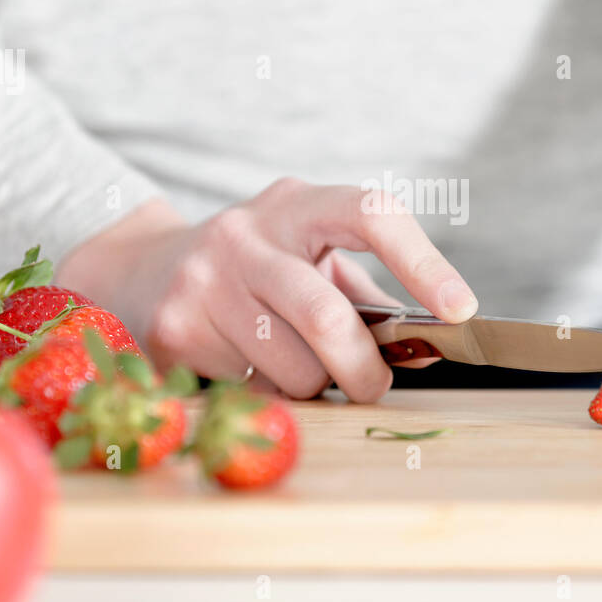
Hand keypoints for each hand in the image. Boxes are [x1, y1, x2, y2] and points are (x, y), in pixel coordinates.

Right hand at [55, 178, 476, 401]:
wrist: (142, 270)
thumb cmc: (255, 271)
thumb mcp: (309, 259)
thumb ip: (366, 298)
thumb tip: (428, 346)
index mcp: (297, 205)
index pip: (369, 214)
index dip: (422, 262)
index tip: (459, 309)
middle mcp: (246, 233)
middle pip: (326, 315)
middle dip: (362, 368)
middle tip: (371, 385)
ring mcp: (204, 280)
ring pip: (291, 366)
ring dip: (311, 386)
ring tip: (297, 368)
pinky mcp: (175, 329)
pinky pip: (250, 389)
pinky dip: (269, 396)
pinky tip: (250, 368)